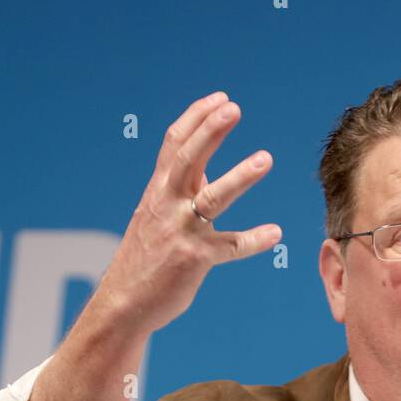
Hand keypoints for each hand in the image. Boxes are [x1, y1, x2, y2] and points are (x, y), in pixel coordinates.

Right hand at [97, 92, 281, 333]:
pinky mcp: (195, 260)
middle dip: (210, 130)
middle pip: (189, 158)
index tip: (221, 98)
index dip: (197, 118)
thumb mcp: (156, 216)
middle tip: (234, 108)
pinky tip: (275, 233)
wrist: (125, 302)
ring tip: (265, 158)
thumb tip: (205, 168)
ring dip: (240, 176)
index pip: (175, 143)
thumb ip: (179, 191)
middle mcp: (167, 205)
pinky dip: (254, 240)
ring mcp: (181, 232)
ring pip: (212, 198)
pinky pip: (230, 247)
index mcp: (158, 190)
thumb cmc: (146, 258)